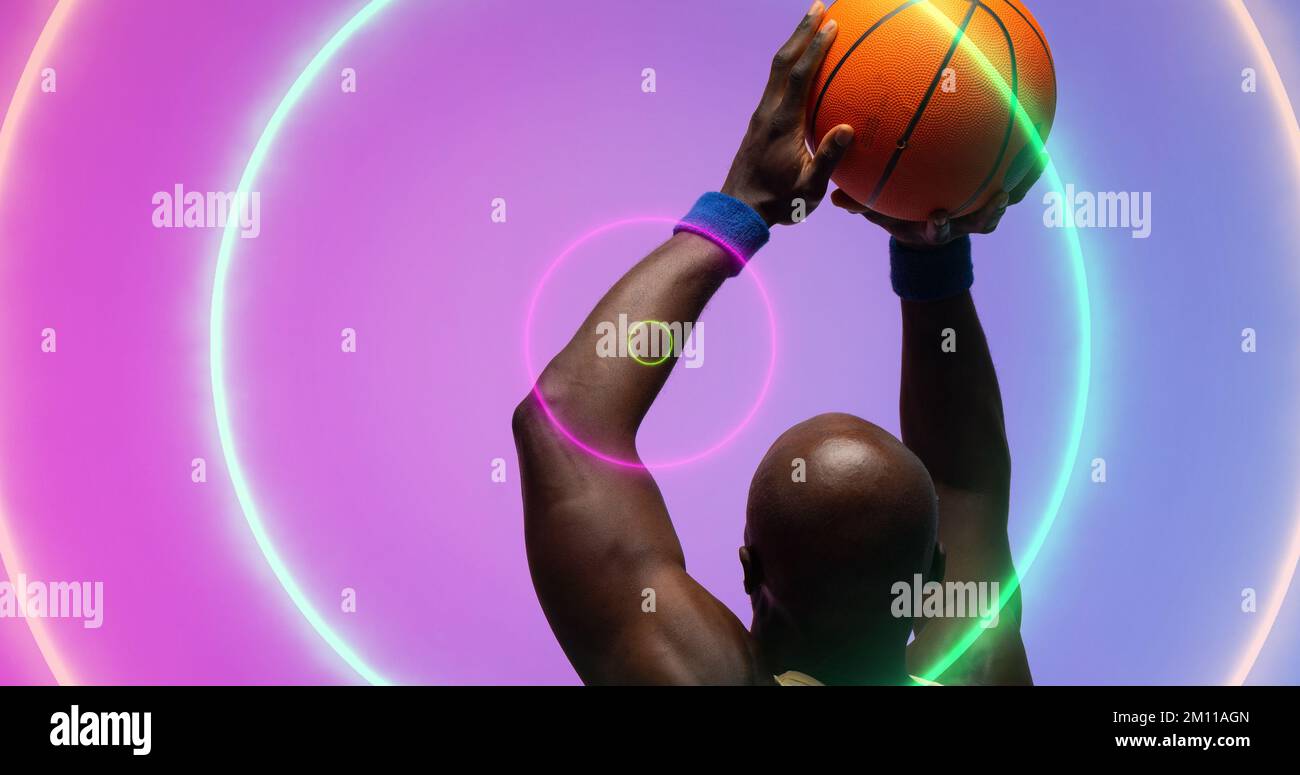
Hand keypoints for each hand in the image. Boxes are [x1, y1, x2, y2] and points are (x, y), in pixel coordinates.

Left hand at [721, 1, 853, 227]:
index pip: (800, 77)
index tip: (832, 25)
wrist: (739, 210)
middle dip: (802, 32)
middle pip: (784, 62)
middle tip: (820, 6)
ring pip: (777, 70)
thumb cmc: (779, 203)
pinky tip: (802, 62)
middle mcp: (768, 113)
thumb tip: (848, 129)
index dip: (816, 49)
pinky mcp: (759, 122)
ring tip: (812, 23)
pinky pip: (776, 83)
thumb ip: (828, 160)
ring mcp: (761, 116)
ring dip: (794, 43)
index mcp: (782, 124)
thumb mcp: (809, 189)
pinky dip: (791, 64)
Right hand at [830, 136, 1047, 247]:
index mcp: (935, 226)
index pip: (938, 231)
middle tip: (998, 198)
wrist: (927, 222)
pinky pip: (1015, 177)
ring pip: (1005, 202)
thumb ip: (859, 203)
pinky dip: (1027, 163)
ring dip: (1020, 188)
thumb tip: (834, 196)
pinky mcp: (994, 193)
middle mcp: (963, 222)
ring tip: (1036, 161)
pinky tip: (1038, 138)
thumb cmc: (899, 212)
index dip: (940, 228)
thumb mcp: (876, 209)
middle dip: (991, 213)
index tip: (938, 218)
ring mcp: (980, 209)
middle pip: (982, 223)